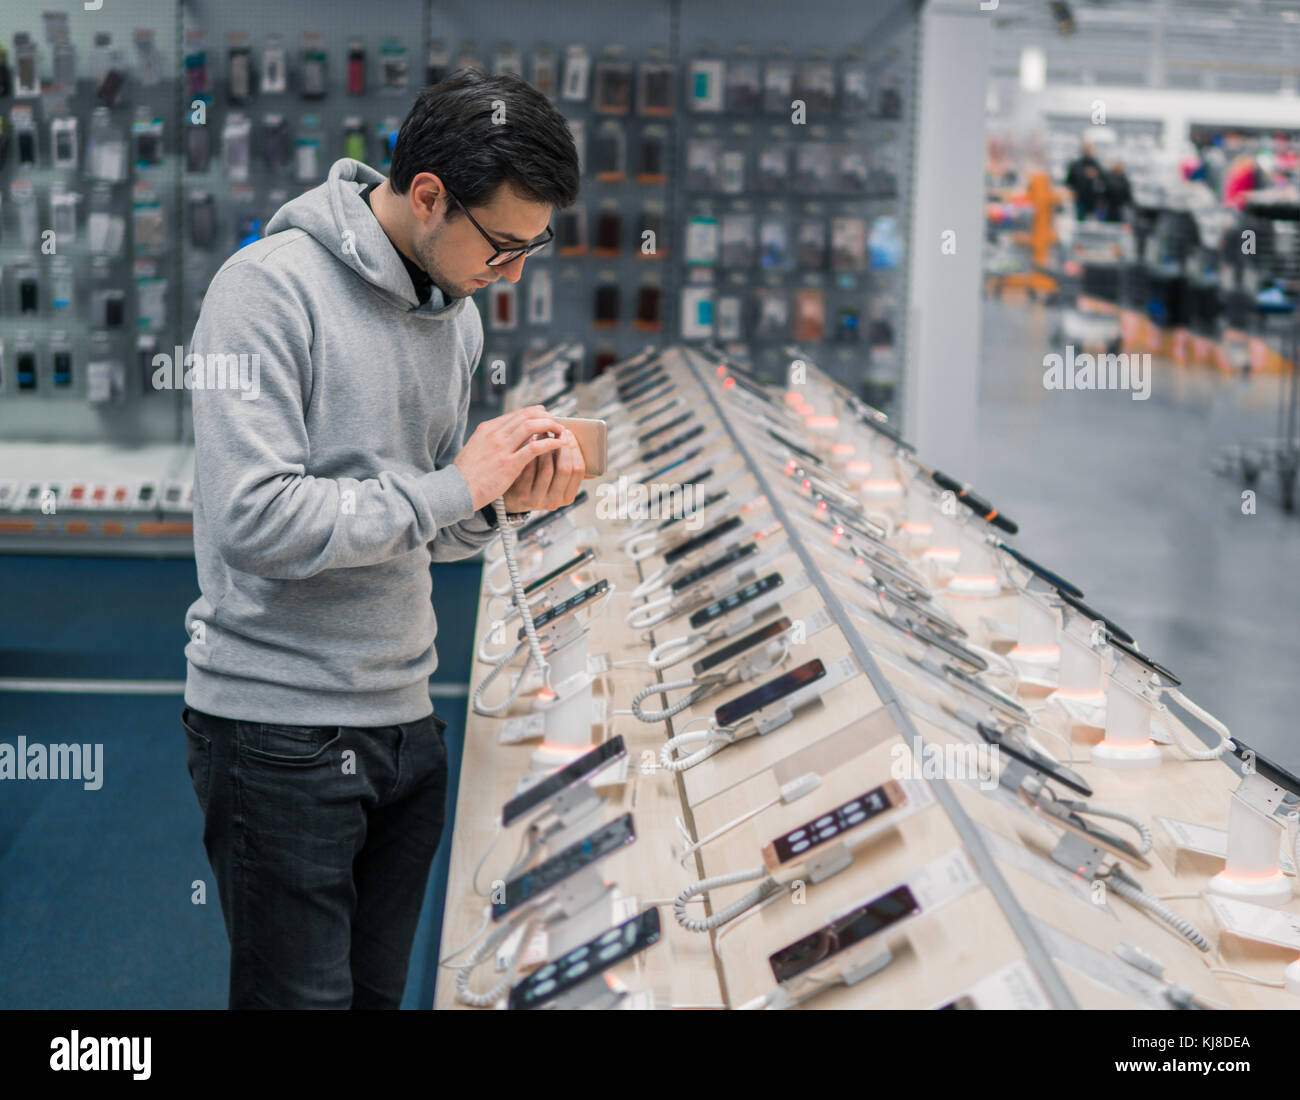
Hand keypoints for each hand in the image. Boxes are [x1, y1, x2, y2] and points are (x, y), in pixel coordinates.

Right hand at [452, 405, 567, 510]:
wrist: (455, 490)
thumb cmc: (465, 474)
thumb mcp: (474, 448)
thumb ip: (489, 440)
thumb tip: (504, 436)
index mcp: (486, 429)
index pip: (516, 414)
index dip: (534, 413)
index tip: (545, 415)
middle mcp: (495, 434)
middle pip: (526, 416)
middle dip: (545, 416)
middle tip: (556, 422)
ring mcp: (502, 448)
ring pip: (532, 426)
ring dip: (550, 426)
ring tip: (561, 431)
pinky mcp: (509, 464)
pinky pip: (535, 448)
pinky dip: (550, 443)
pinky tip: (559, 444)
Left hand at [503, 426, 584, 512]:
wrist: (511, 498)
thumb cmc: (537, 483)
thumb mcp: (555, 483)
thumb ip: (570, 473)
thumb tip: (595, 468)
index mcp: (567, 497)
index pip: (578, 470)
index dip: (575, 450)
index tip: (569, 434)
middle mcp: (554, 502)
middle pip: (565, 469)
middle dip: (563, 446)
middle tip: (558, 430)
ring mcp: (537, 499)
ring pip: (547, 469)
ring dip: (546, 447)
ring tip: (542, 432)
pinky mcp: (521, 494)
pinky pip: (529, 470)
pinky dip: (530, 452)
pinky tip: (529, 441)